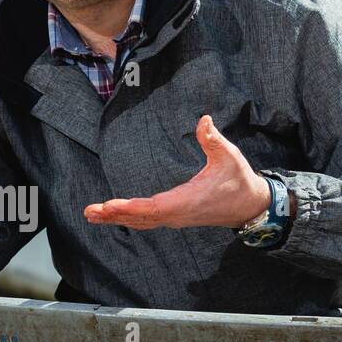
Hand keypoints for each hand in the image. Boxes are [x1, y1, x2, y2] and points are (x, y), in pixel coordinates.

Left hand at [84, 115, 272, 229]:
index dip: (130, 207)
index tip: (110, 206)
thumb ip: (214, 140)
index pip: (153, 207)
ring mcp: (175, 218)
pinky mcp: (175, 217)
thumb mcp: (230, 157)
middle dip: (115, 215)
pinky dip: (129, 218)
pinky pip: (147, 220)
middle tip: (90, 211)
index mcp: (187, 201)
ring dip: (117, 218)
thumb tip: (204, 120)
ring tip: (92, 214)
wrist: (250, 206)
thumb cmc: (239, 180)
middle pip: (140, 218)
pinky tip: (113, 216)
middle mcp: (177, 214)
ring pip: (141, 221)